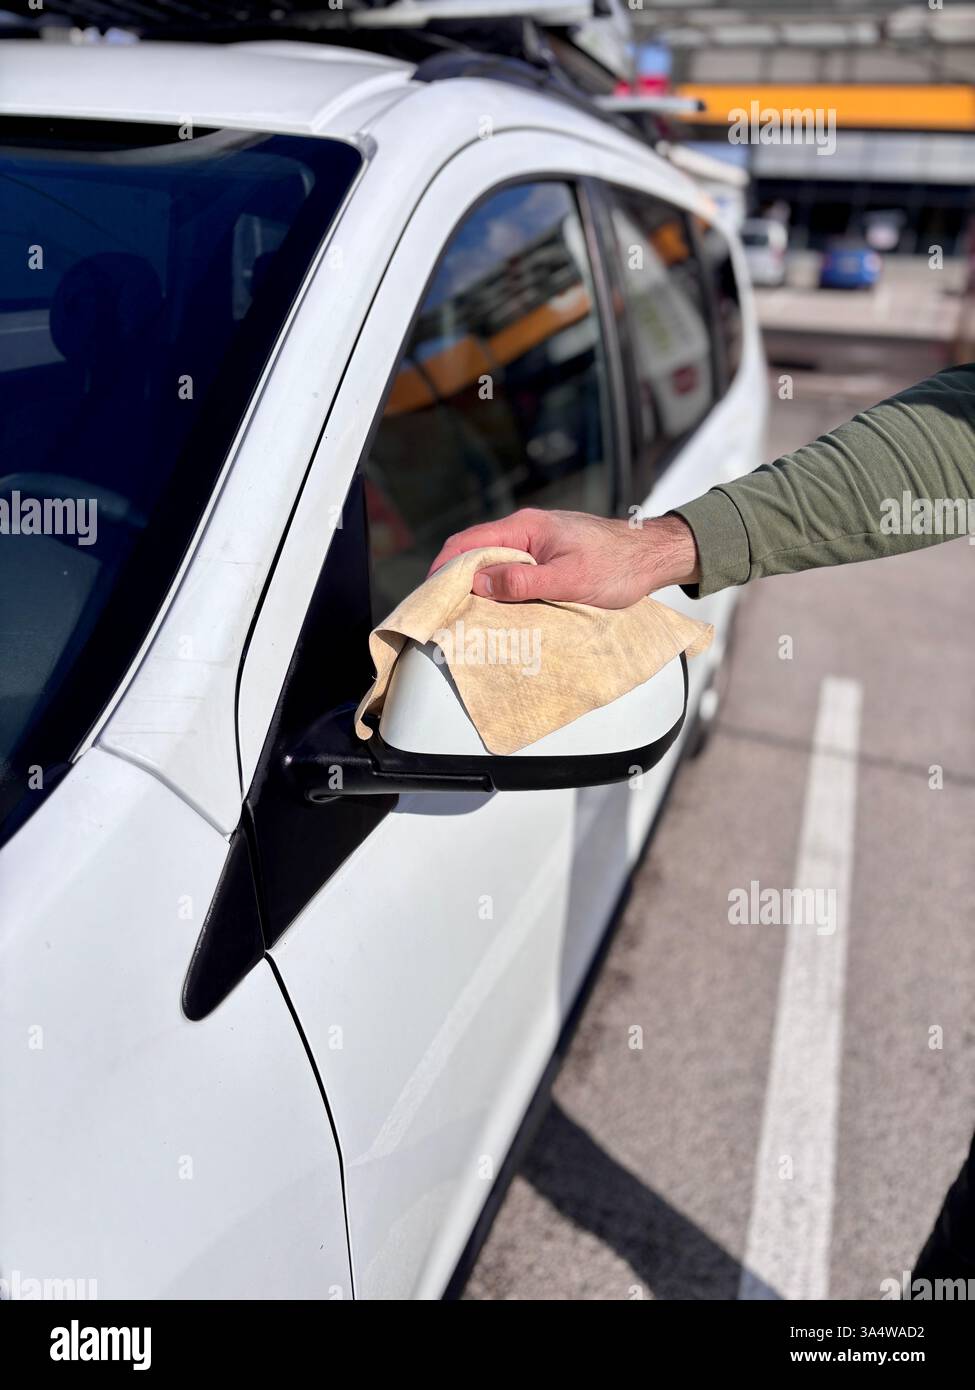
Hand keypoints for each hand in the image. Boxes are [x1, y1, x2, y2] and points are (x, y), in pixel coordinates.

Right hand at [427, 508, 700, 606]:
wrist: (653, 555)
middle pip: (474, 553)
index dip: (442, 569)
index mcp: (526, 528)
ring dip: (477, 588)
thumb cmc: (618, 565)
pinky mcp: (546, 556)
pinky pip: (511, 570)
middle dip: (454, 581)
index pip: (467, 543)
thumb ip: (523, 582)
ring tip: (464, 617)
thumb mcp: (569, 579)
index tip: (429, 598)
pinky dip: (498, 589)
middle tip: (442, 613)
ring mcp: (535, 543)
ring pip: (492, 563)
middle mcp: (526, 530)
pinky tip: (497, 611)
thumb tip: (479, 584)